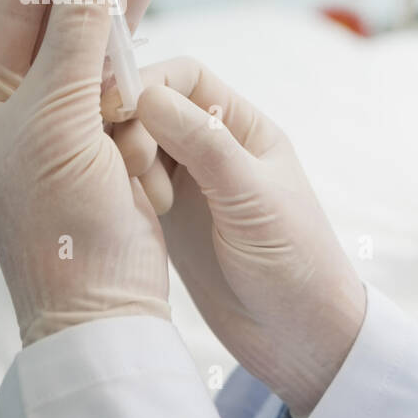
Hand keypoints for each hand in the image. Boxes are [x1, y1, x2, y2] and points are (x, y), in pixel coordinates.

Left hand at [0, 0, 169, 346]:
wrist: (106, 306)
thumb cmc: (63, 228)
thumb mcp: (61, 125)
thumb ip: (79, 44)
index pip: (11, 9)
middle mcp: (15, 108)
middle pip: (56, 16)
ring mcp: (64, 124)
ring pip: (96, 43)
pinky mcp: (108, 142)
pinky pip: (125, 81)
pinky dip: (139, 52)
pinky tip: (150, 14)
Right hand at [102, 57, 367, 416]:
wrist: (301, 339)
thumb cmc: (297, 266)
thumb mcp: (253, 201)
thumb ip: (205, 147)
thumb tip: (148, 95)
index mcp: (246, 130)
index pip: (185, 78)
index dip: (146, 83)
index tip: (116, 110)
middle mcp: (215, 150)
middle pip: (151, 108)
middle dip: (129, 127)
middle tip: (131, 169)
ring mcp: (189, 185)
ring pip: (134, 147)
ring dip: (121, 162)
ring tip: (139, 201)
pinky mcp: (168, 220)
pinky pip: (129, 187)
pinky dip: (117, 191)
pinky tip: (120, 213)